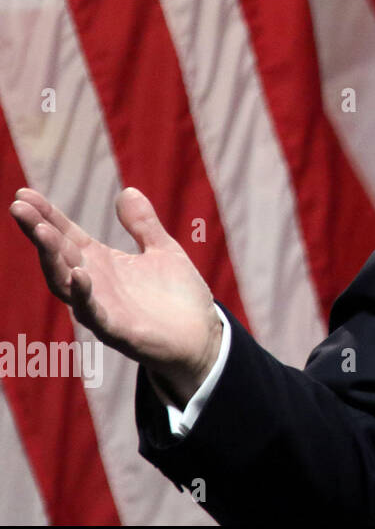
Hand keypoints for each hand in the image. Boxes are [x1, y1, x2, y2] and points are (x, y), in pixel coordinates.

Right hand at [9, 186, 222, 405]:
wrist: (201, 337)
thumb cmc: (178, 297)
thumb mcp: (164, 251)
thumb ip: (143, 225)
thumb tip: (127, 191)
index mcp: (102, 263)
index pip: (67, 235)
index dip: (47, 215)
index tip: (25, 193)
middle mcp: (94, 284)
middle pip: (58, 255)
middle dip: (39, 231)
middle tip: (19, 206)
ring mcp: (102, 308)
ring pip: (66, 283)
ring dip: (52, 258)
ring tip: (42, 231)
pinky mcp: (117, 330)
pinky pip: (94, 313)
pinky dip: (84, 295)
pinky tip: (80, 274)